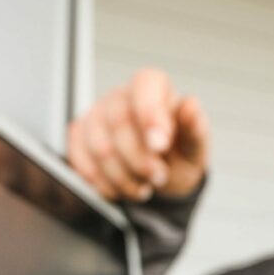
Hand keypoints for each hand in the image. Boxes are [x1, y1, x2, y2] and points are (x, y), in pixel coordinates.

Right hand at [67, 67, 209, 203]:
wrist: (159, 179)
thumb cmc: (178, 156)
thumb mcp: (194, 147)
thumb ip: (195, 128)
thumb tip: (191, 106)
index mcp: (153, 87)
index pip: (144, 86)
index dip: (150, 115)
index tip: (160, 146)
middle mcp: (120, 97)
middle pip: (119, 123)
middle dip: (141, 159)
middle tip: (159, 178)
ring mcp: (95, 116)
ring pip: (100, 148)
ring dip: (124, 178)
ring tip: (143, 187)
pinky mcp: (79, 138)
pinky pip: (82, 163)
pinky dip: (105, 185)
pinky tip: (121, 188)